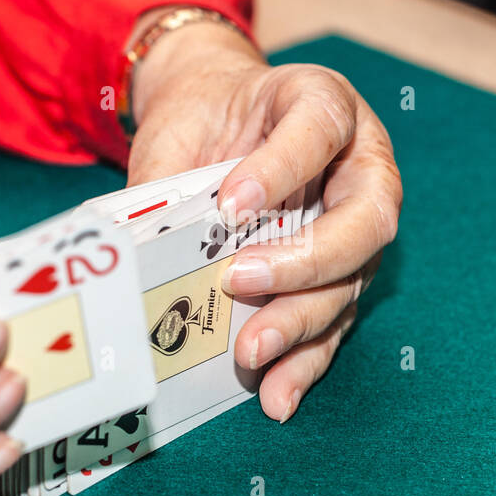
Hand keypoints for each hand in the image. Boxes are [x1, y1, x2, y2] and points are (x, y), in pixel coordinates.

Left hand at [127, 15, 401, 420]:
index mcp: (325, 102)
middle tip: (240, 281)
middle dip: (305, 261)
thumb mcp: (181, 128)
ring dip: (301, 322)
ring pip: (352, 280)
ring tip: (251, 352)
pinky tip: (276, 394)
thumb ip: (167, 180)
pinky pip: (333, 322)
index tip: (232, 204)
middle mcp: (361, 164)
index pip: (319, 129)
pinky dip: (304, 360)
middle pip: (363, 219)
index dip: (282, 168)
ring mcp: (358, 225)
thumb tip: (131, 254)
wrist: (219, 117)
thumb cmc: (204, 117)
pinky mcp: (343, 276)